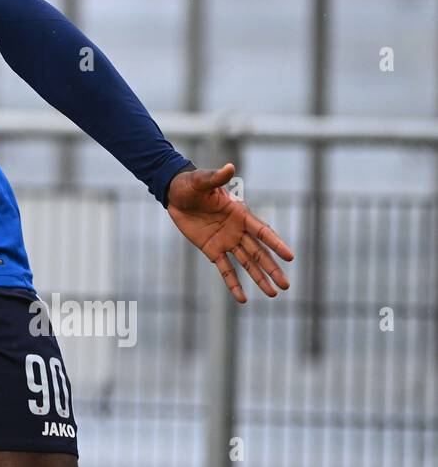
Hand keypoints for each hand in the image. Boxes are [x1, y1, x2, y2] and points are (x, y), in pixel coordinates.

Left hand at [166, 163, 293, 303]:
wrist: (175, 194)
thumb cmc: (191, 184)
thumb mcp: (202, 181)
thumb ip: (216, 177)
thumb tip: (229, 166)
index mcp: (240, 214)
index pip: (262, 232)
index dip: (276, 244)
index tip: (290, 256)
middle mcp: (237, 230)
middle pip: (259, 253)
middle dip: (272, 268)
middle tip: (287, 285)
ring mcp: (226, 241)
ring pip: (246, 263)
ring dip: (259, 278)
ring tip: (273, 293)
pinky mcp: (212, 250)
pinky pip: (225, 269)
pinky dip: (233, 284)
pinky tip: (242, 299)